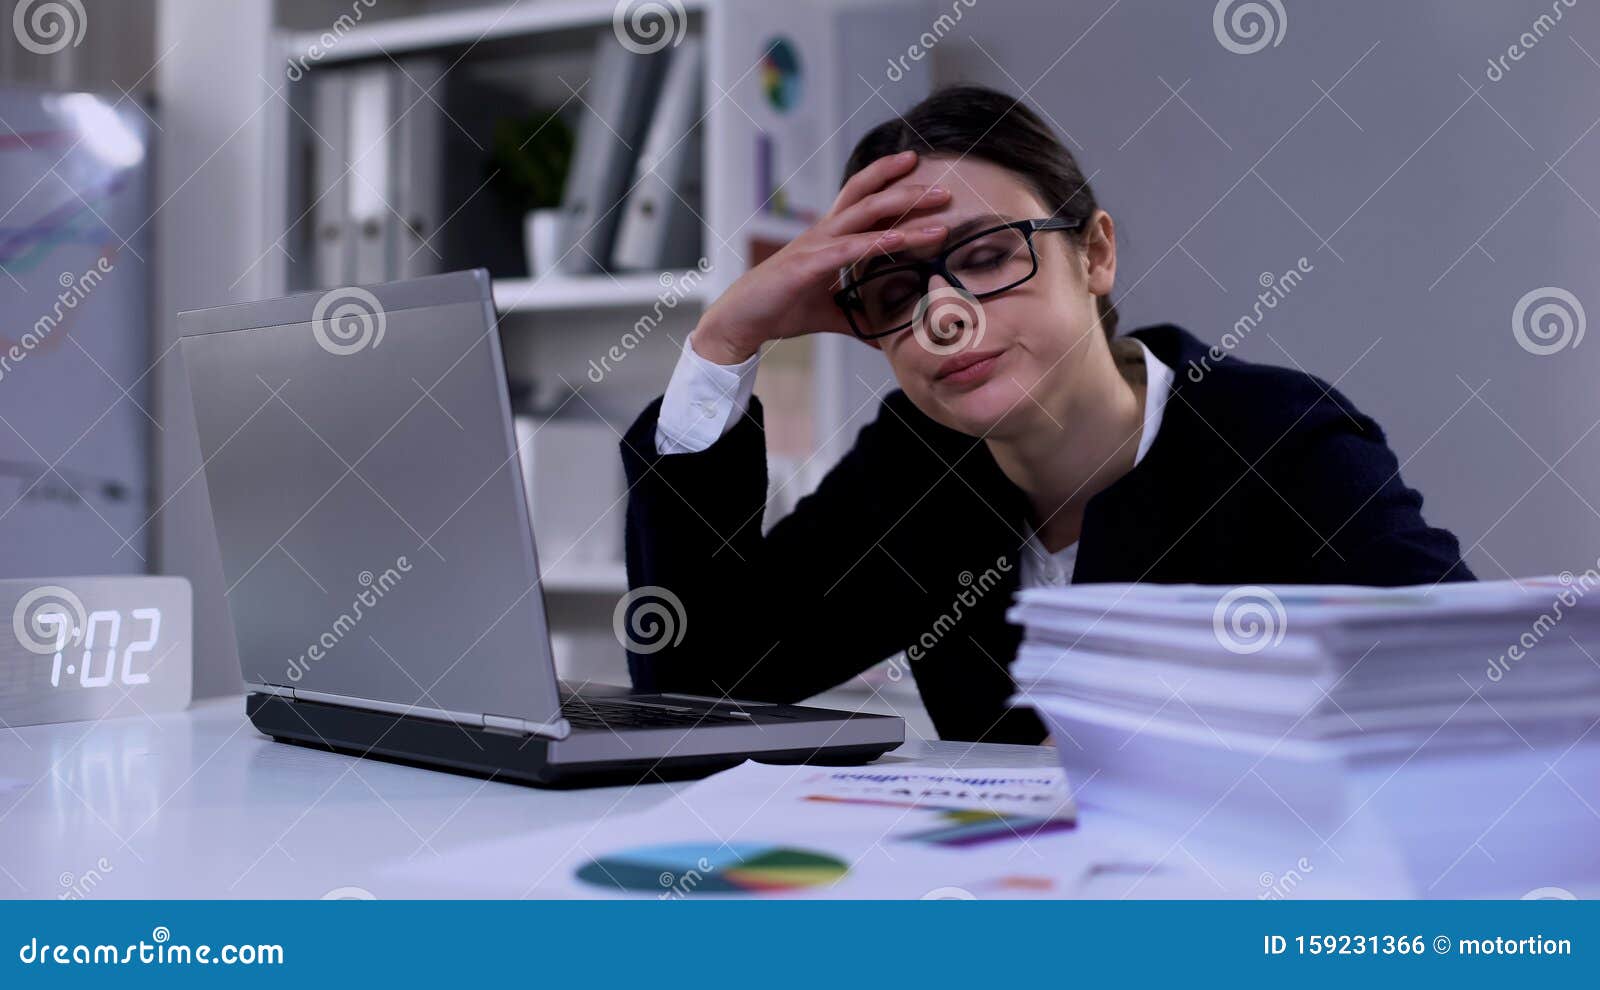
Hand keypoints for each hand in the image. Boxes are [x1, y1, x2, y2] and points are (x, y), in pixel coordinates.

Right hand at [690, 150, 949, 364]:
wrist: (740, 321)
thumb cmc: (779, 310)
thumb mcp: (827, 314)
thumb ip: (857, 318)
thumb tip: (883, 337)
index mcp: (828, 238)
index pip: (862, 198)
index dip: (888, 180)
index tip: (919, 170)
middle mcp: (824, 233)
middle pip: (868, 195)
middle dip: (907, 186)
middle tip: (944, 186)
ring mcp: (815, 245)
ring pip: (865, 214)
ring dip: (904, 205)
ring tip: (937, 203)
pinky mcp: (807, 265)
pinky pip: (849, 248)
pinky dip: (877, 242)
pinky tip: (901, 238)